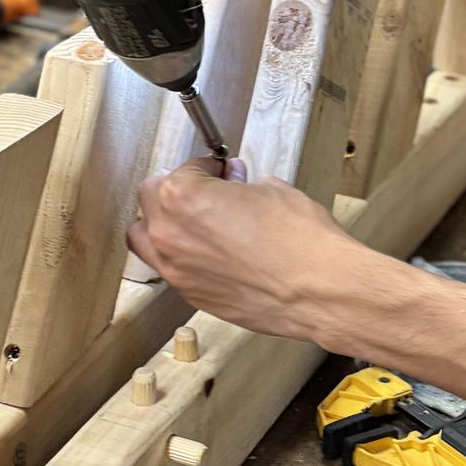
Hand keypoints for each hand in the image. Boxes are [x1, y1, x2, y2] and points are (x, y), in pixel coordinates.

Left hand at [128, 160, 360, 338]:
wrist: (319, 291)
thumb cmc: (301, 242)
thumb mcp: (273, 191)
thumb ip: (243, 186)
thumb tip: (238, 184)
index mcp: (183, 197)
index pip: (180, 171)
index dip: (203, 168)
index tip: (216, 171)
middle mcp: (170, 234)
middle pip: (151, 201)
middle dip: (175, 192)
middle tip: (203, 191)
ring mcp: (177, 270)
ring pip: (146, 240)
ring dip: (163, 226)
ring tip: (192, 222)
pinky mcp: (192, 296)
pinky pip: (171, 270)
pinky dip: (182, 258)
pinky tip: (209, 254)